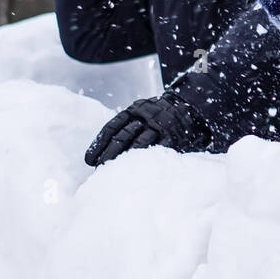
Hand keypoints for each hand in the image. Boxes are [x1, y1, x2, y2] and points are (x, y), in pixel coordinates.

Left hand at [84, 92, 211, 165]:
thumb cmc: (160, 115)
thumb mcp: (142, 112)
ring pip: (139, 144)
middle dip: (109, 154)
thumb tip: (105, 148)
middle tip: (99, 169)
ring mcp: (160, 126)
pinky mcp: (174, 136)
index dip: (99, 144)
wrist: (190, 105)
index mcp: (134, 110)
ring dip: (126, 160)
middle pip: (122, 136)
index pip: (112, 127)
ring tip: (115, 173)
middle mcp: (145, 117)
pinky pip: (159, 149)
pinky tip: (138, 171)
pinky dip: (147, 160)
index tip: (89, 160)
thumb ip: (128, 126)